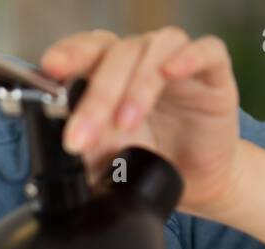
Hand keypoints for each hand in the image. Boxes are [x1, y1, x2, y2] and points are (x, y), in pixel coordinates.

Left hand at [40, 27, 243, 217]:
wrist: (194, 183)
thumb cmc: (146, 160)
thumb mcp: (102, 158)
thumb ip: (79, 147)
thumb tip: (51, 152)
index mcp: (108, 71)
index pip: (86, 49)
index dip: (69, 54)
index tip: (50, 69)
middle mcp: (141, 59)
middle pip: (115, 55)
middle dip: (95, 96)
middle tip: (79, 137)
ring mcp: (177, 62)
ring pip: (154, 51)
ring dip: (136, 86)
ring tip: (125, 123)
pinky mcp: (214, 74)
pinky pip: (207, 50)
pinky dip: (189, 57)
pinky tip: (172, 73)